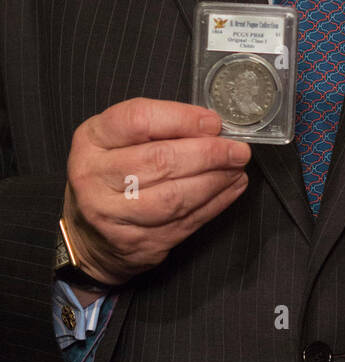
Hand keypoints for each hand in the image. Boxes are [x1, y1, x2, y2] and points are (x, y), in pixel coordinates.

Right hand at [62, 98, 250, 285]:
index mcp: (92, 140)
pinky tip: (230, 189)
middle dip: (209, 153)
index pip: (139, 120)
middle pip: (161, 160)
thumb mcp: (119, 139)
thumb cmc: (113, 175)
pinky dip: (214, 204)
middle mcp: (95, 177)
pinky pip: (184, 222)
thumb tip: (212, 126)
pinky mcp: (136, 243)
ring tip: (237, 168)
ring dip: (216, 181)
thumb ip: (159, 127)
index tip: (214, 123)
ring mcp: (113, 215)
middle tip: (238, 150)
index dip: (182, 119)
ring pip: (175, 197)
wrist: (89, 236)